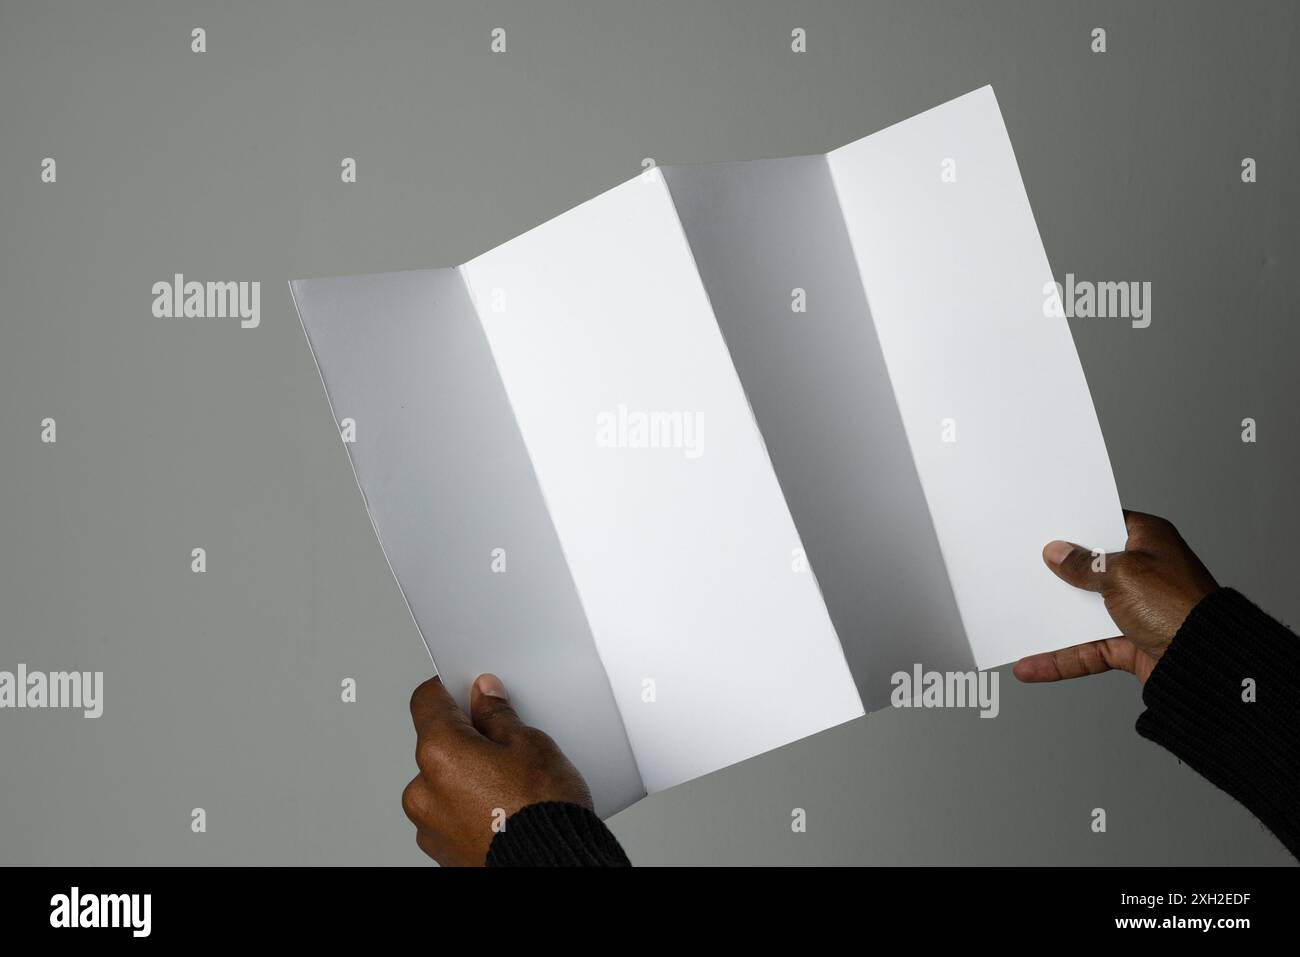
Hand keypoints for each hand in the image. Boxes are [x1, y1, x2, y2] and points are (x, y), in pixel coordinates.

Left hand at [402, 674, 592, 865]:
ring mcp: (429, 826)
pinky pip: (449, 816)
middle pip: (437, 745)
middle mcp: (423, 790)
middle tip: (505, 743)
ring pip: (443, 783)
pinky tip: (503, 808)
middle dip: (466, 739)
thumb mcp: (530, 745)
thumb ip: (498, 715)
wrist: (552, 866)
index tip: (467, 689)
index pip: (427, 701)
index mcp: (439, 753)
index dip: (449, 689)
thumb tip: (485, 697)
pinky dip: (468, 808)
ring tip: (510, 785)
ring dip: (467, 778)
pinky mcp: (441, 852)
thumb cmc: (543, 812)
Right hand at [1014, 511, 1217, 684]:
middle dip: (1056, 575)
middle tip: (1021, 567)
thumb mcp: (1121, 573)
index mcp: (1149, 542)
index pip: (1105, 525)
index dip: (1075, 526)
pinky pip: (1086, 650)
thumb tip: (1057, 554)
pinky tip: (1031, 665)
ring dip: (1052, 622)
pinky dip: (1060, 659)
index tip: (1044, 528)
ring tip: (1016, 621)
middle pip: (1088, 571)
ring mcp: (1134, 610)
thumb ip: (1083, 565)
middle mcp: (1142, 573)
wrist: (1207, 664)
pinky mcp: (1127, 644)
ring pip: (1083, 614)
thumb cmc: (1177, 606)